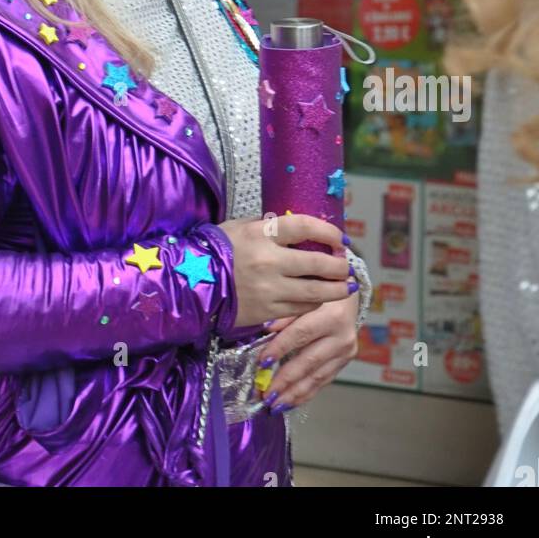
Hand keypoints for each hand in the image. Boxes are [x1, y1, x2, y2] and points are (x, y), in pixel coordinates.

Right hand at [216, 213, 352, 328]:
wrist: (192, 284)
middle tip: (346, 265)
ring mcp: (269, 289)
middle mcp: (268, 261)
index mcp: (261, 234)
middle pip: (318, 263)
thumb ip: (270, 227)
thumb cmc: (218, 250)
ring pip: (316, 291)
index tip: (339, 237)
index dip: (328, 230)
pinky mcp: (268, 311)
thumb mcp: (240, 227)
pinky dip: (314, 303)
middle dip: (339, 265)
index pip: (304, 226)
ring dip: (336, 289)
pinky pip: (301, 308)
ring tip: (345, 286)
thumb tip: (302, 230)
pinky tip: (320, 299)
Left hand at [255, 293, 359, 412]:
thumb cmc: (318, 290)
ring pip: (317, 376)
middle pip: (309, 361)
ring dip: (294, 393)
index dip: (280, 349)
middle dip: (285, 380)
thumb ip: (286, 312)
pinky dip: (306, 392)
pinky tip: (291, 401)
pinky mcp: (346, 360)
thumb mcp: (302, 294)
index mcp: (331, 314)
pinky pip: (324, 380)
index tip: (261, 364)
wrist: (347, 292)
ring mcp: (346, 350)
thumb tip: (266, 328)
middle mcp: (342, 335)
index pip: (301, 334)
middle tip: (265, 395)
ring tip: (275, 405)